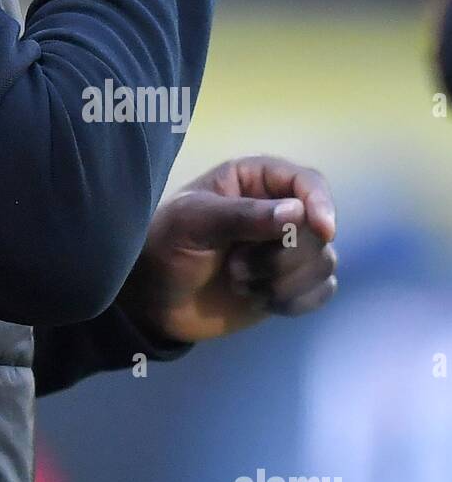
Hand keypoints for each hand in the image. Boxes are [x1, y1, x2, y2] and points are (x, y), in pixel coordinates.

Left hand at [118, 156, 337, 343]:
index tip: (323, 230)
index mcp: (254, 180)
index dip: (320, 203)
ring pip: (323, 262)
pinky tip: (259, 301)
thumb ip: (242, 215)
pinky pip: (321, 291)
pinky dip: (294, 301)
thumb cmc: (168, 245)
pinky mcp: (291, 283)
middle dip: (282, 257)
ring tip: (239, 283)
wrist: (156, 300)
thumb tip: (298, 212)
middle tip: (236, 268)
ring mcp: (287, 248)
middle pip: (318, 229)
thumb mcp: (194, 221)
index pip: (306, 181)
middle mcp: (278, 210)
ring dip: (283, 281)